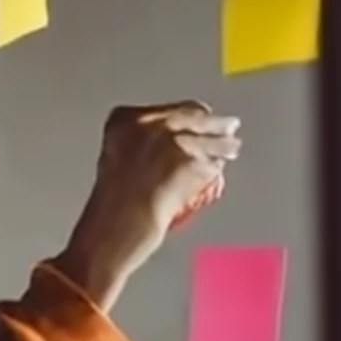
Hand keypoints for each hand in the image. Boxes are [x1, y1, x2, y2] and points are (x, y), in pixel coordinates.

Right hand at [56, 100, 240, 310]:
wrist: (111, 232)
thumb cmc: (109, 209)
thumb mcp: (115, 161)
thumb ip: (142, 144)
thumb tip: (175, 140)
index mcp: (123, 120)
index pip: (170, 108)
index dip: (190, 113)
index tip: (200, 114)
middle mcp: (147, 124)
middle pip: (194, 117)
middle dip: (214, 124)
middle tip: (229, 126)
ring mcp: (170, 142)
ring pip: (209, 138)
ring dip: (224, 144)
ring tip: (232, 147)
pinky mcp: (190, 162)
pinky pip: (212, 161)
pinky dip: (217, 166)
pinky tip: (220, 168)